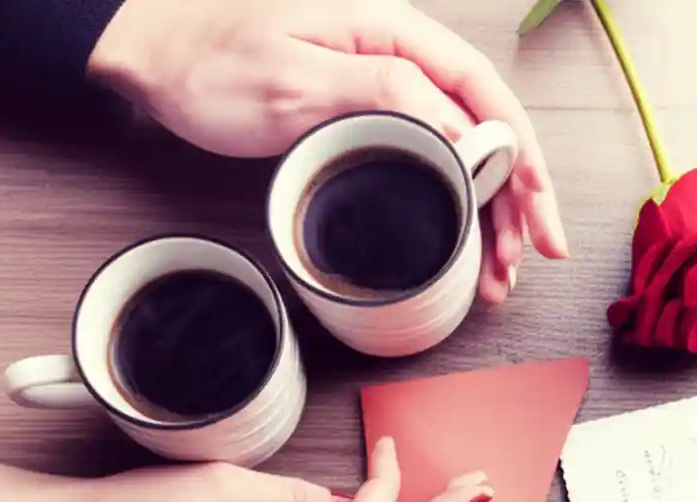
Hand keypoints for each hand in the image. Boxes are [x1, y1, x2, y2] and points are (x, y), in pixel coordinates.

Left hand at [87, 0, 567, 303]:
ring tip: (500, 272)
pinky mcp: (371, 120)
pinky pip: (430, 163)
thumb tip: (463, 131)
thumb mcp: (295, 76)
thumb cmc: (212, 61)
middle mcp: (403, 59)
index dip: (523, 155)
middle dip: (520, 196)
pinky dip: (453, 209)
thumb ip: (384, 93)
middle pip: (489, 128)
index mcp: (394, 34)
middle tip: (533, 254)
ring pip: (465, 154)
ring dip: (491, 214)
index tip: (538, 209)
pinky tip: (465, 247)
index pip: (485, 94)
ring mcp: (389, 91)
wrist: (158, 59)